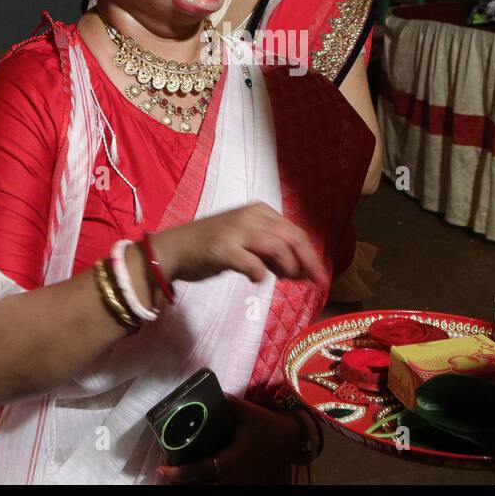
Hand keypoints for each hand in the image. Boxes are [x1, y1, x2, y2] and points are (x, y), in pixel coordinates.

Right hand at [148, 202, 330, 289]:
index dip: (311, 255)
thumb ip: (272, 250)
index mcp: (259, 211)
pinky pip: (253, 265)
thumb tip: (301, 270)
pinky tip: (256, 279)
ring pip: (278, 248)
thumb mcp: (247, 239)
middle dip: (309, 262)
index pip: (295, 232)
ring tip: (284, 280)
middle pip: (292, 238)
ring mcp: (236, 231)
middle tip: (318, 284)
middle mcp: (251, 216)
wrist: (174, 248)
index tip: (320, 276)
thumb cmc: (212, 246)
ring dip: (288, 268)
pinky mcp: (223, 249)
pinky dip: (260, 275)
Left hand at [156, 395, 301, 484]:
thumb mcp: (245, 410)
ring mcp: (240, 483)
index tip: (161, 468)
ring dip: (192, 484)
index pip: (200, 471)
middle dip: (180, 482)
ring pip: (210, 490)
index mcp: (233, 460)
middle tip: (164, 472)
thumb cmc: (267, 424)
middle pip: (201, 487)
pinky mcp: (244, 484)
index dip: (179, 473)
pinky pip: (220, 487)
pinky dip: (205, 483)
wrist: (291, 439)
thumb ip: (223, 403)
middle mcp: (235, 477)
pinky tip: (197, 477)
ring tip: (176, 476)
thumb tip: (199, 397)